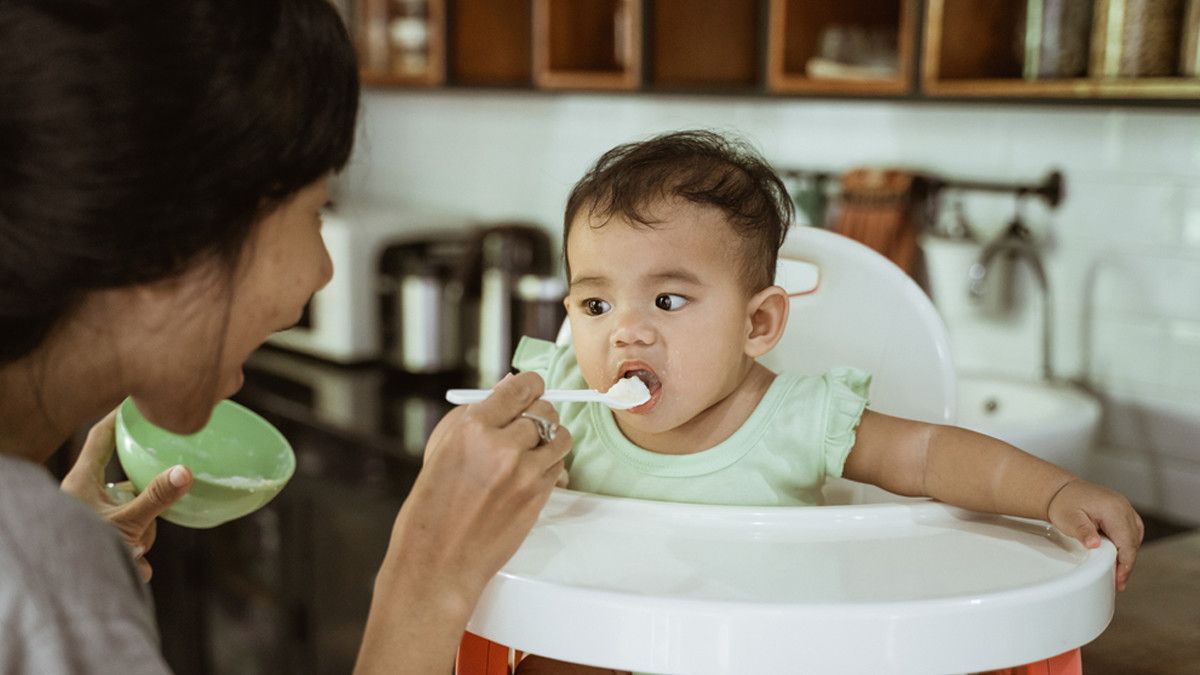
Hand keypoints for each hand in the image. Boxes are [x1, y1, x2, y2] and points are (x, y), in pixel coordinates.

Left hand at [60, 409, 192, 581]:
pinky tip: (135, 568)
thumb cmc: (82, 554)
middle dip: (146, 501)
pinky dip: (137, 554)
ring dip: (142, 533)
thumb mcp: (126, 524)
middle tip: (152, 512)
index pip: (101, 437)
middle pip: (128, 483)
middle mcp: (86, 497)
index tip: (139, 402)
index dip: (119, 416)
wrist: (66, 593)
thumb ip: (156, 498)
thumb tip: (185, 472)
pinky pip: (132, 537)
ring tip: (135, 552)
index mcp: (81, 482)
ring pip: (134, 512)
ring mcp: (95, 519)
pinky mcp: (104, 539)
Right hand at [394, 371, 570, 598]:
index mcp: (472, 428)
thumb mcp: (441, 449)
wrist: (438, 561)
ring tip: (532, 449)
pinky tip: (531, 473)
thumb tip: (508, 385)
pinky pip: (559, 466)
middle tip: (527, 425)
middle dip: (538, 414)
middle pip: (545, 410)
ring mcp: (525, 473)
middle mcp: (502, 447)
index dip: (529, 385)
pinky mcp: (539, 496)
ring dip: (551, 439)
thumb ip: (475, 416)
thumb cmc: (431, 507)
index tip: (530, 389)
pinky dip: (551, 465)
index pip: (520, 387)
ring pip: (561, 437)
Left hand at [1047, 478, 1143, 590]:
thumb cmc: (1063, 503)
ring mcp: (1125, 508)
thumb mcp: (1068, 519)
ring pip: (1135, 537)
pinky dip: (1127, 545)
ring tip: (1118, 573)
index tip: (1119, 579)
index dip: (1125, 563)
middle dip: (1127, 563)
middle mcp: (1123, 507)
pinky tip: (1118, 556)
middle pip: (1133, 542)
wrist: (1061, 490)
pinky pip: (1132, 531)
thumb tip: (1094, 545)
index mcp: (1113, 509)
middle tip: (1118, 582)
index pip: (1127, 542)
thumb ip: (1082, 531)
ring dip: (1128, 555)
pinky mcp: (1123, 512)